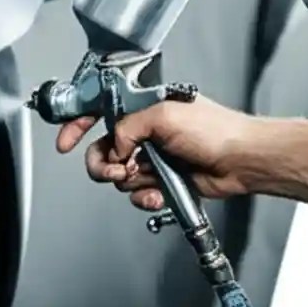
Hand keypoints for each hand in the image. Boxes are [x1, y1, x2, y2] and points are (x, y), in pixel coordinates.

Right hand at [56, 95, 255, 210]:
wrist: (241, 161)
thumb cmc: (216, 131)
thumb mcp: (163, 116)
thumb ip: (128, 128)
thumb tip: (115, 146)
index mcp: (142, 109)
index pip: (99, 112)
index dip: (77, 125)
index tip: (66, 139)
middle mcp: (144, 133)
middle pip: (103, 151)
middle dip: (103, 164)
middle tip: (117, 170)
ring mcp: (153, 158)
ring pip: (119, 176)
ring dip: (129, 182)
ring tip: (146, 178)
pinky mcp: (162, 181)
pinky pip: (137, 194)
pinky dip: (144, 197)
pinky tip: (157, 193)